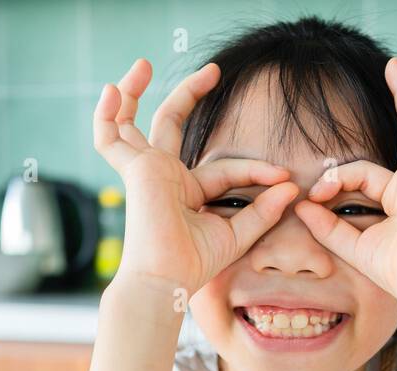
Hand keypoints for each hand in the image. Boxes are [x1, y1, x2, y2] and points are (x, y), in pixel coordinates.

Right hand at [93, 60, 300, 296]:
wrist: (166, 280)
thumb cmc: (194, 265)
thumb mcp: (237, 235)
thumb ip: (262, 211)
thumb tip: (291, 187)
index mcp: (185, 190)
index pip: (224, 168)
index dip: (256, 170)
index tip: (285, 178)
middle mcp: (162, 175)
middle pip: (170, 124)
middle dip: (190, 95)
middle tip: (214, 71)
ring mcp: (145, 170)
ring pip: (130, 123)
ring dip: (132, 92)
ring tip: (143, 63)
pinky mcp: (135, 169)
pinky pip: (109, 138)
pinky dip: (106, 115)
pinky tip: (110, 90)